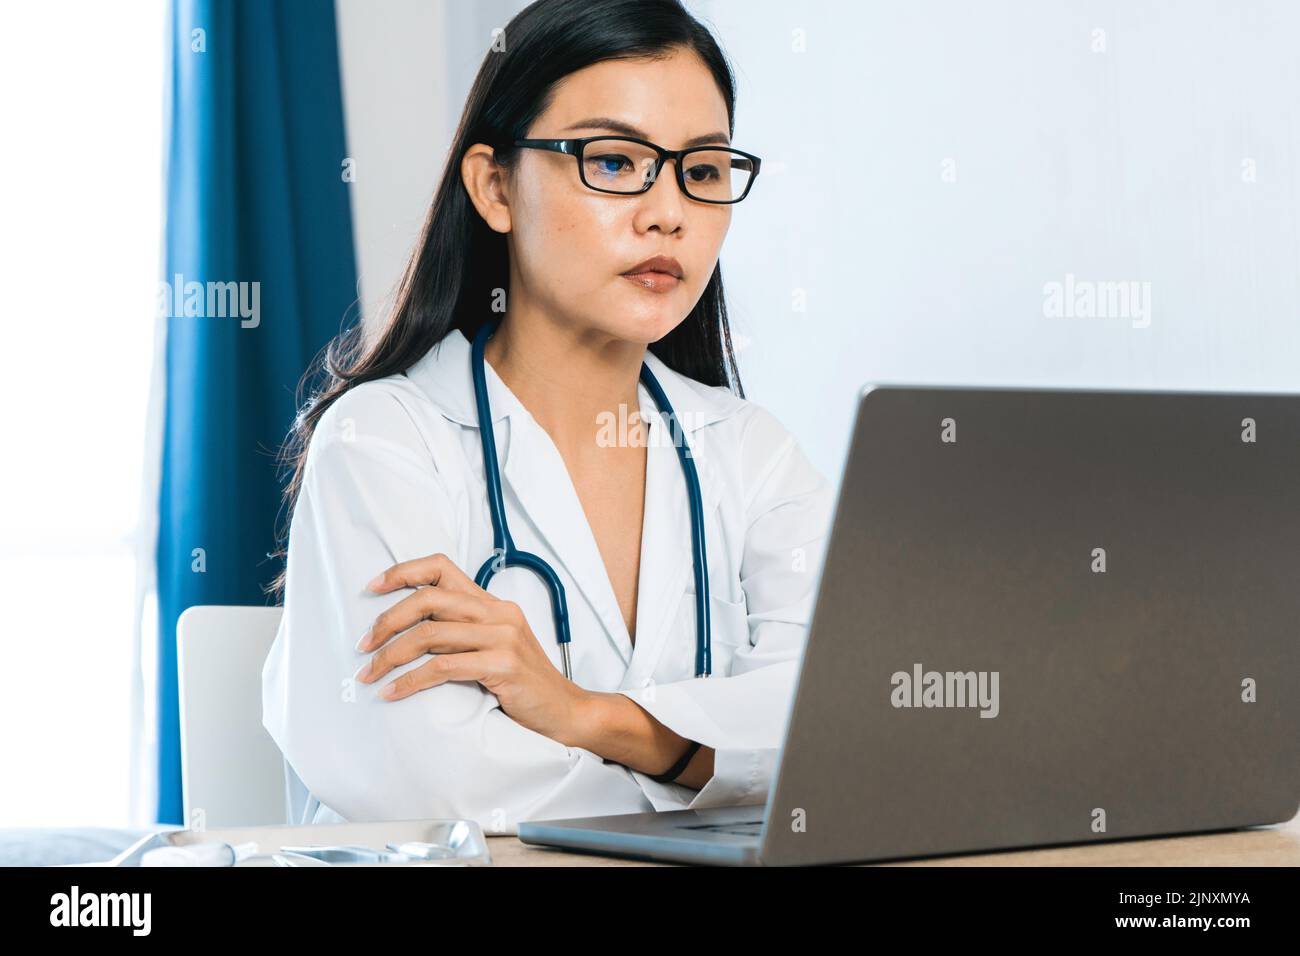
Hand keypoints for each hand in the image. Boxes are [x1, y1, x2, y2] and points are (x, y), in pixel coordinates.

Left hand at [354, 553, 590, 744]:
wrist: (565, 711)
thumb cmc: (523, 685)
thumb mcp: (494, 647)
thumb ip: (462, 632)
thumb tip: (409, 632)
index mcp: (493, 604)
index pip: (443, 567)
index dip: (404, 572)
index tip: (373, 587)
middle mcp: (498, 613)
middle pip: (428, 598)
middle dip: (386, 620)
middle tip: (363, 646)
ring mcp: (504, 638)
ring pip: (430, 633)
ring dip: (390, 655)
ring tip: (370, 674)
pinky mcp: (503, 666)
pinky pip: (443, 667)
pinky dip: (410, 680)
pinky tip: (393, 692)